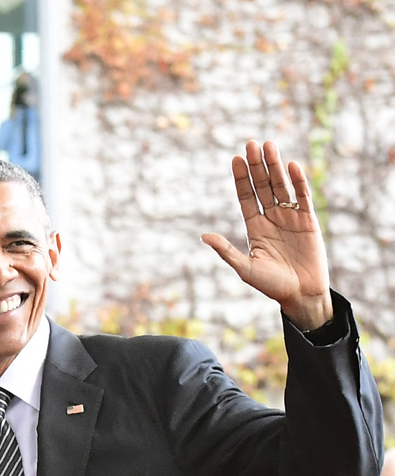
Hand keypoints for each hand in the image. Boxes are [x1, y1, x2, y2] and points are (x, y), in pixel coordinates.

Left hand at [201, 140, 333, 330]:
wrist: (301, 294)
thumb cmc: (271, 285)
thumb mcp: (245, 267)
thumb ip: (226, 251)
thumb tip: (204, 235)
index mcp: (255, 227)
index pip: (246, 197)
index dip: (240, 179)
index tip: (235, 159)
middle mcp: (272, 218)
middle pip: (263, 186)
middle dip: (257, 166)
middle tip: (251, 143)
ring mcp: (290, 217)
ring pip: (282, 186)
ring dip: (275, 166)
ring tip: (268, 146)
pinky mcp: (309, 221)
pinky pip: (303, 197)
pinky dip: (298, 181)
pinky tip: (291, 165)